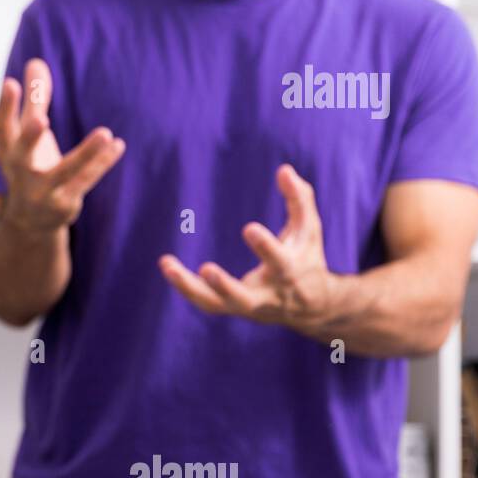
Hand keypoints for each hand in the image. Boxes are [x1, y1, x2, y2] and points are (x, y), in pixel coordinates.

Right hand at [0, 57, 124, 233]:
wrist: (28, 223)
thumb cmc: (28, 167)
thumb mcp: (28, 135)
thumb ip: (34, 99)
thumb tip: (35, 61)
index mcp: (7, 153)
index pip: (2, 128)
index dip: (5, 106)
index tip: (10, 83)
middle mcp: (20, 174)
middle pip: (23, 155)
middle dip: (30, 137)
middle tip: (40, 120)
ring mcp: (42, 192)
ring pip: (65, 173)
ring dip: (85, 154)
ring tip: (105, 132)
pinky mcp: (64, 204)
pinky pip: (86, 181)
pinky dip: (102, 163)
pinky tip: (117, 144)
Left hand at [158, 163, 337, 332]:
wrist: (311, 307)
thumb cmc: (307, 257)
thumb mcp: (310, 229)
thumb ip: (300, 199)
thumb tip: (283, 169)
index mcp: (290, 272)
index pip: (279, 262)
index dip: (265, 247)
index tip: (249, 228)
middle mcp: (267, 295)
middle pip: (243, 296)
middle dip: (225, 286)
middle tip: (206, 269)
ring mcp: (246, 306)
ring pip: (215, 303)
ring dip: (190, 287)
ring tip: (167, 264)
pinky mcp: (230, 308)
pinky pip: (205, 302)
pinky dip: (186, 287)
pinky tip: (168, 267)